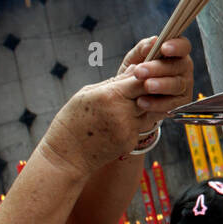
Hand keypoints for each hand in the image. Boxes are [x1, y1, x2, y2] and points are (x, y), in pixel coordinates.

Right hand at [40, 37, 193, 173]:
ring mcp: (128, 129)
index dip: (148, 73)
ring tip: (144, 97)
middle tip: (156, 80)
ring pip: (150, 111)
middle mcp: (122, 112)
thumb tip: (135, 70)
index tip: (151, 68)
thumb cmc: (72, 120)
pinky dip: (140, 119)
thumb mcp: (87, 94)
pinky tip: (131, 116)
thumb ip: (113, 83)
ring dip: (149, 103)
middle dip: (153, 87)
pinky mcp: (130, 142)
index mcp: (109, 96)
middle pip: (150, 94)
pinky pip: (142, 126)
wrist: (66, 156)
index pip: (141, 79)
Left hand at [117, 36, 194, 115]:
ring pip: (177, 85)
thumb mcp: (135, 58)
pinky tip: (143, 102)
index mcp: (176, 53)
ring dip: (161, 85)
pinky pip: (172, 104)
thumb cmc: (137, 72)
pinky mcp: (181, 103)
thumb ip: (143, 48)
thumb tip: (153, 40)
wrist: (130, 96)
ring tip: (146, 86)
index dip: (176, 46)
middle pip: (178, 66)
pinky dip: (157, 104)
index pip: (184, 46)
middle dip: (158, 68)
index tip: (163, 48)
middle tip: (140, 71)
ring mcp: (185, 86)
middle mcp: (184, 68)